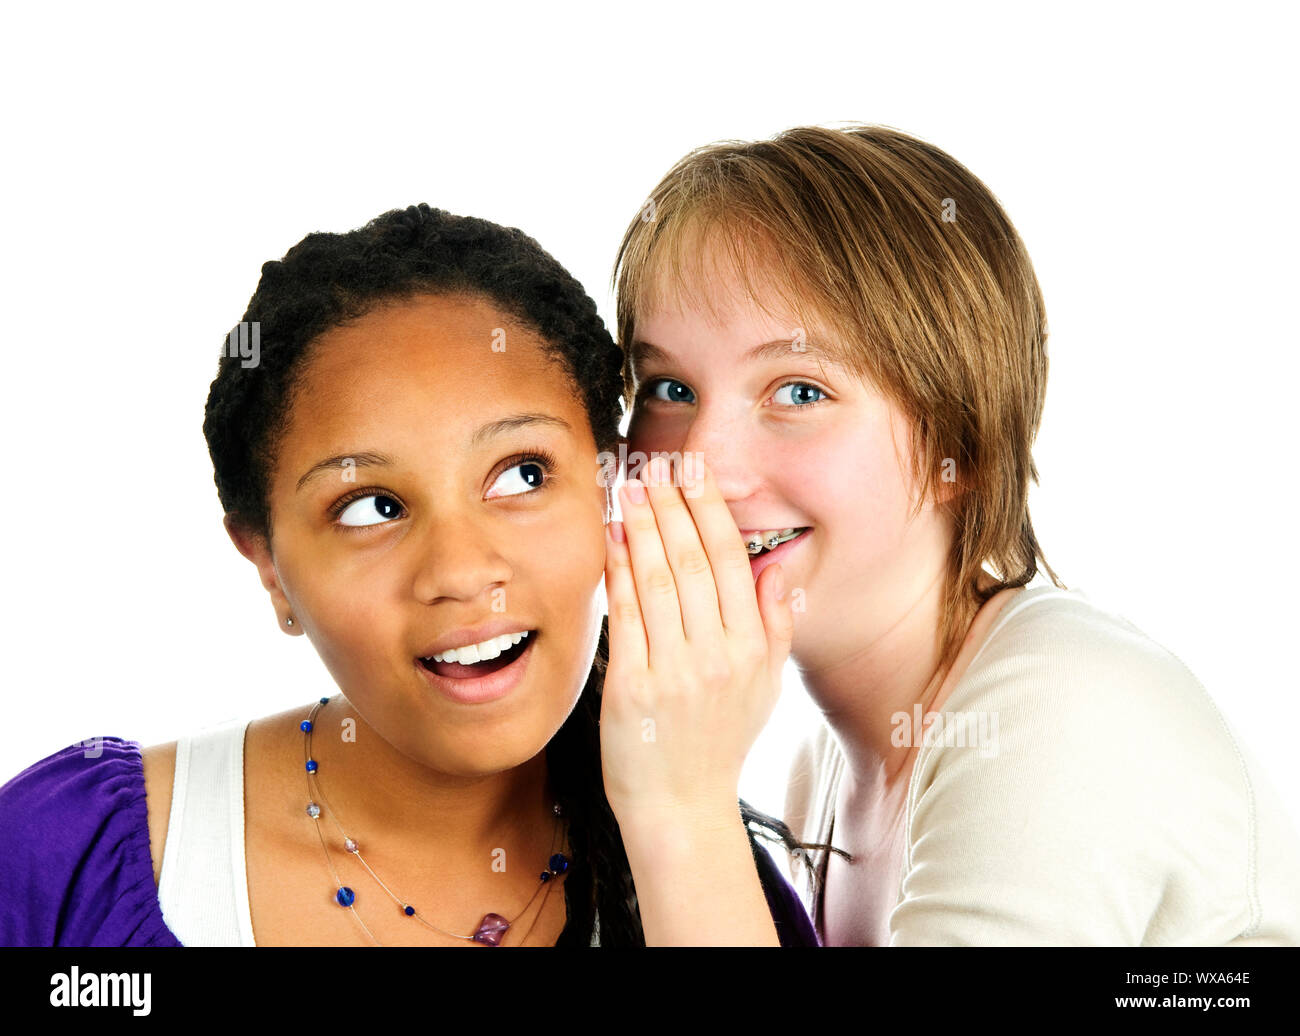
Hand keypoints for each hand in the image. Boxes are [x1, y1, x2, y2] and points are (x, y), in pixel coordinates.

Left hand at [600, 453, 794, 827]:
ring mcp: (672, 672)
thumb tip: (777, 565)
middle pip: (691, 560)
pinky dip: (616, 571)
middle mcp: (716, 656)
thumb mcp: (765, 685)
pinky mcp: (632, 689)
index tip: (694, 470)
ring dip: (641, 526)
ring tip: (631, 487)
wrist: (681, 806)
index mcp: (752, 648)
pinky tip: (609, 538)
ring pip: (656, 580)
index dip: (709, 508)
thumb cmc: (721, 741)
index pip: (730, 560)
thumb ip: (775, 622)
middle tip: (656, 462)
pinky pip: (625, 616)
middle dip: (672, 503)